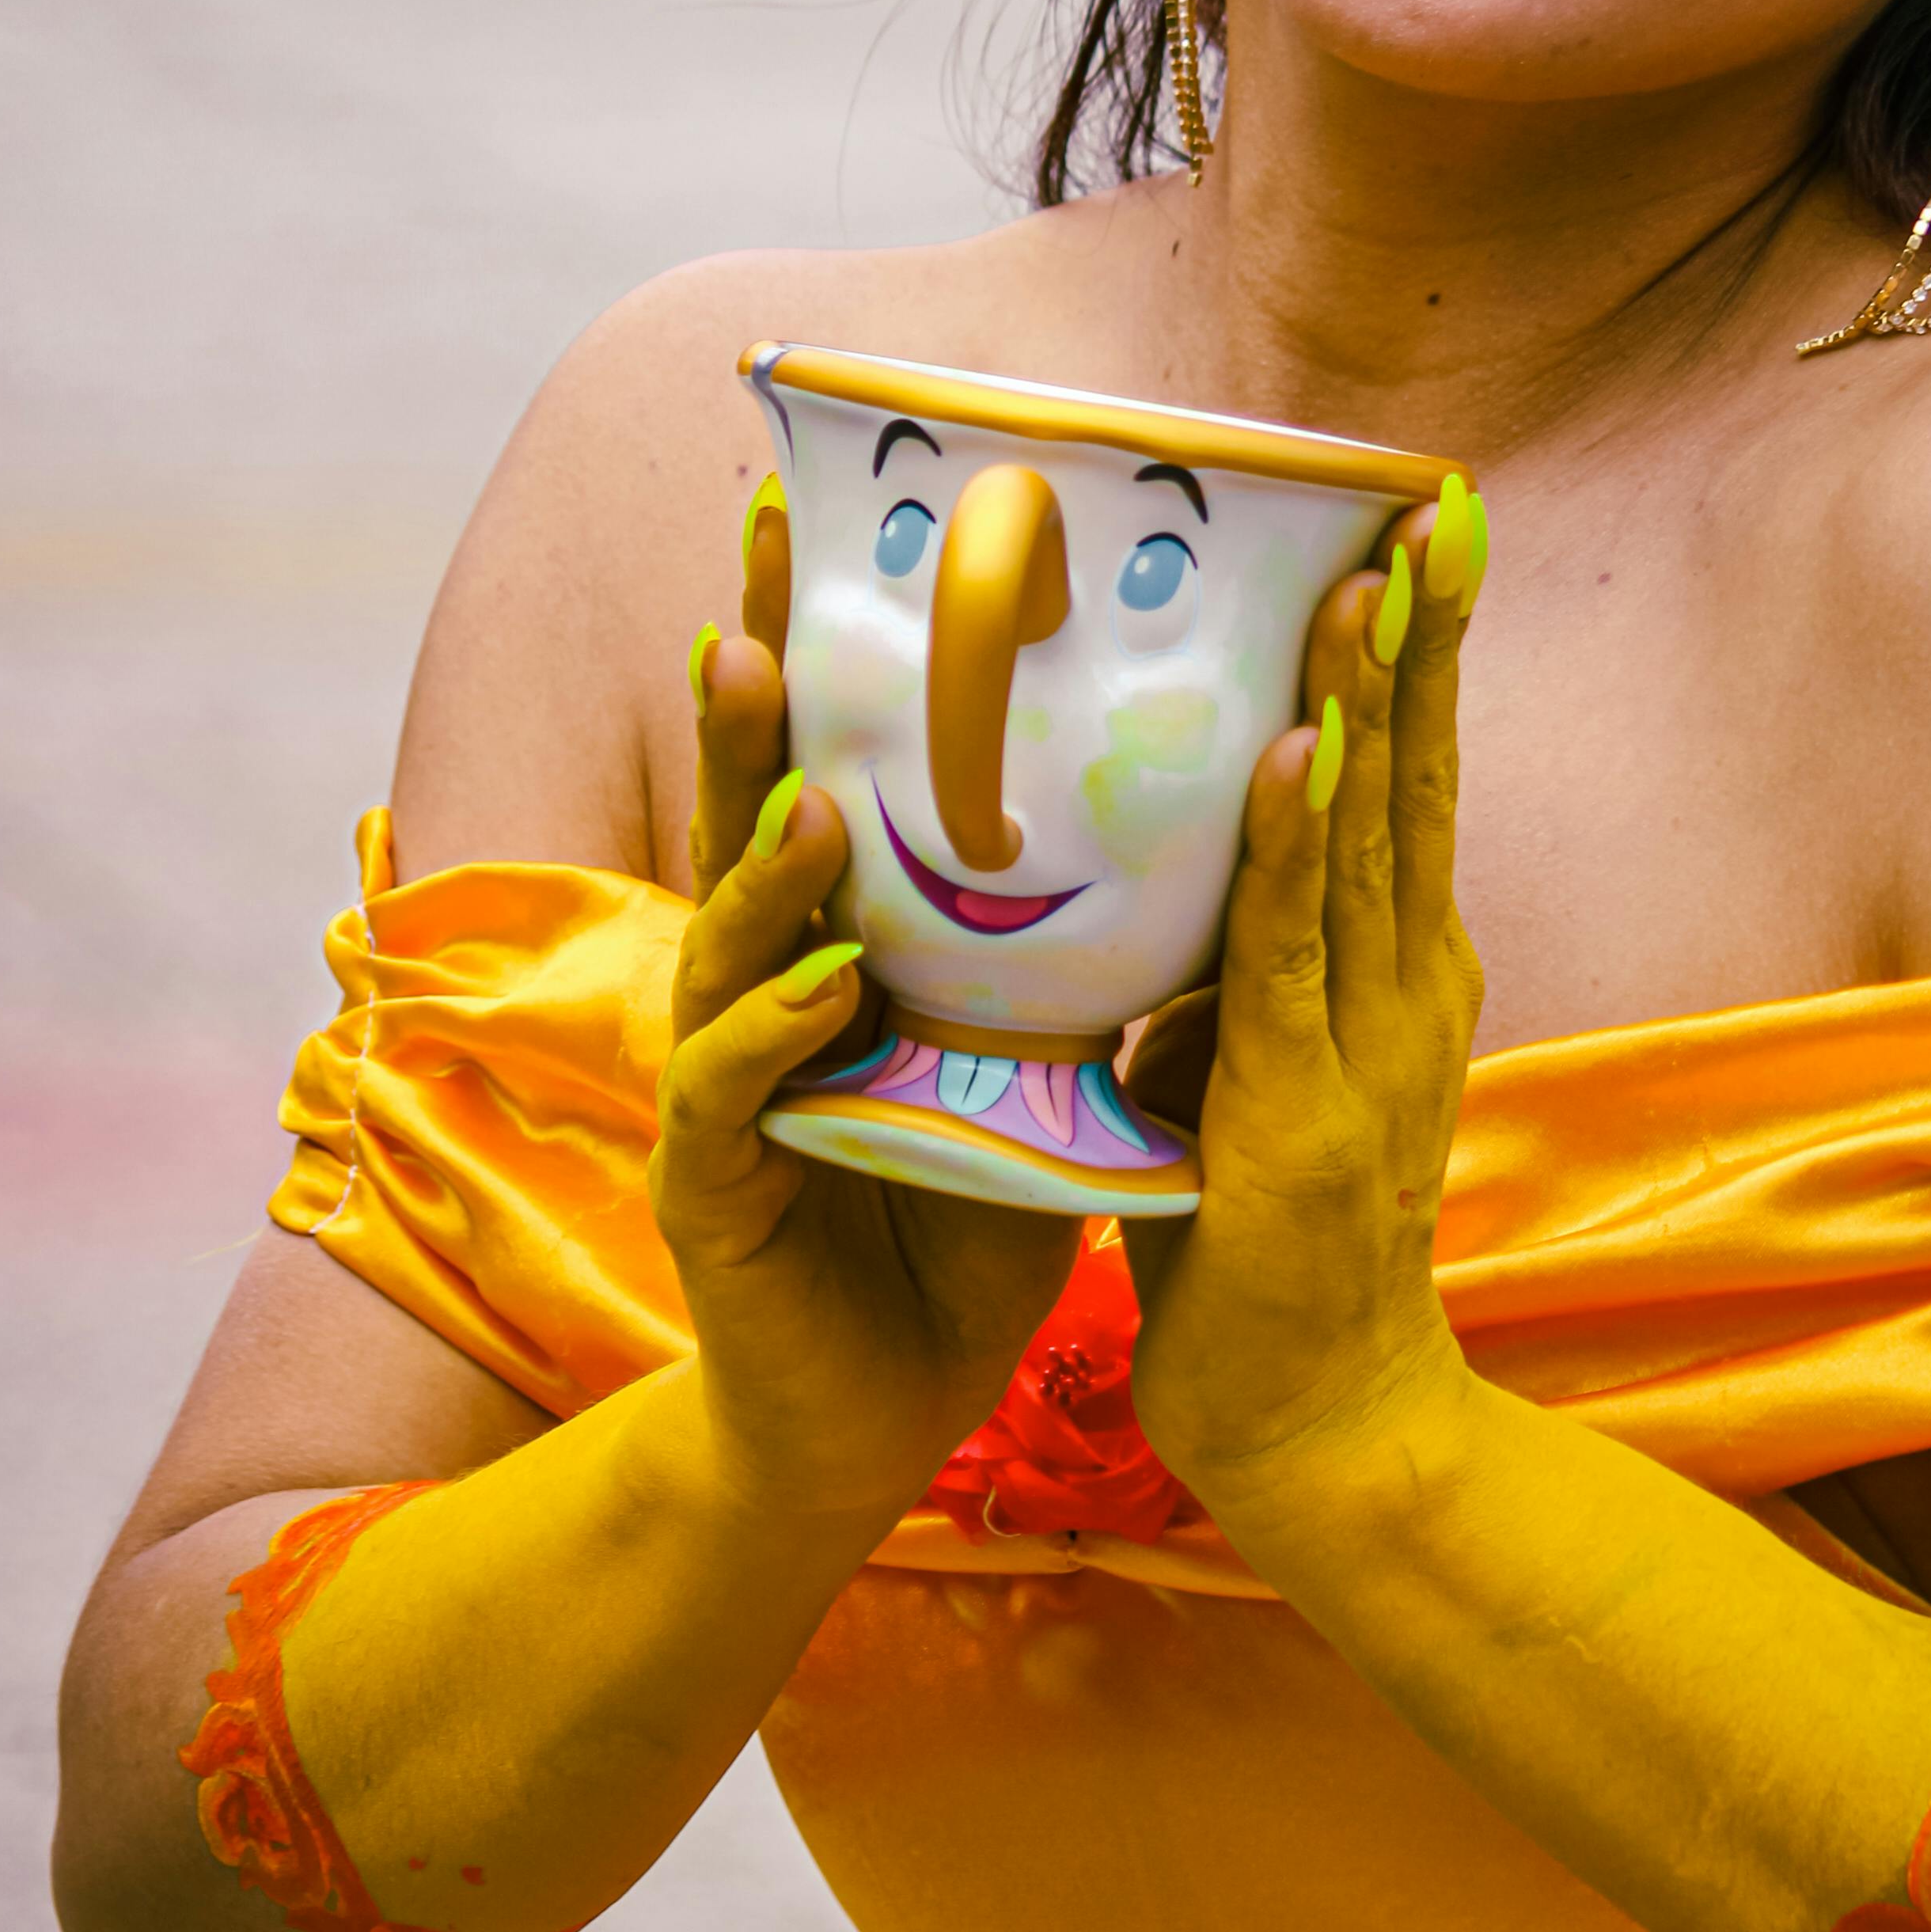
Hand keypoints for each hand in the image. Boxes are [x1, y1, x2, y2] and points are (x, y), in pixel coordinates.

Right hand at [652, 485, 1079, 1525]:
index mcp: (844, 943)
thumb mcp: (1040, 1057)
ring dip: (766, 861)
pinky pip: (734, 1090)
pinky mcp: (715, 1183)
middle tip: (756, 585)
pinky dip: (773, 1034)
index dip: (822, 657)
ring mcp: (724, 1081)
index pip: (831, 770)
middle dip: (750, 703)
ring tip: (812, 789)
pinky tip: (820, 988)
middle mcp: (765, 986)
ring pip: (725, 940)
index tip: (822, 525)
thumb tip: (1216, 812)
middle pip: (745, 814)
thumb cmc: (960, 1217)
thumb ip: (1082, 945)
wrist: (882, 1406)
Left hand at [1124, 490, 1487, 1505]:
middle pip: (1415, 780)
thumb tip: (1164, 896)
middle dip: (1420, 638)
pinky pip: (1291, 954)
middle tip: (1425, 501)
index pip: (1409, 780)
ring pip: (1365, 844)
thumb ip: (1227, 980)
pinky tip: (1291, 755)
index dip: (1418, 655)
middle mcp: (1411, 989)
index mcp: (1403, 973)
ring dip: (1361, 705)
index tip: (1421, 526)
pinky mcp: (1303, 1116)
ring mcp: (1373, 1050)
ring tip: (1360, 583)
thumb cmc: (1262, 1256)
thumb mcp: (1245, 1078)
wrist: (1320, 1425)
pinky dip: (1292, 846)